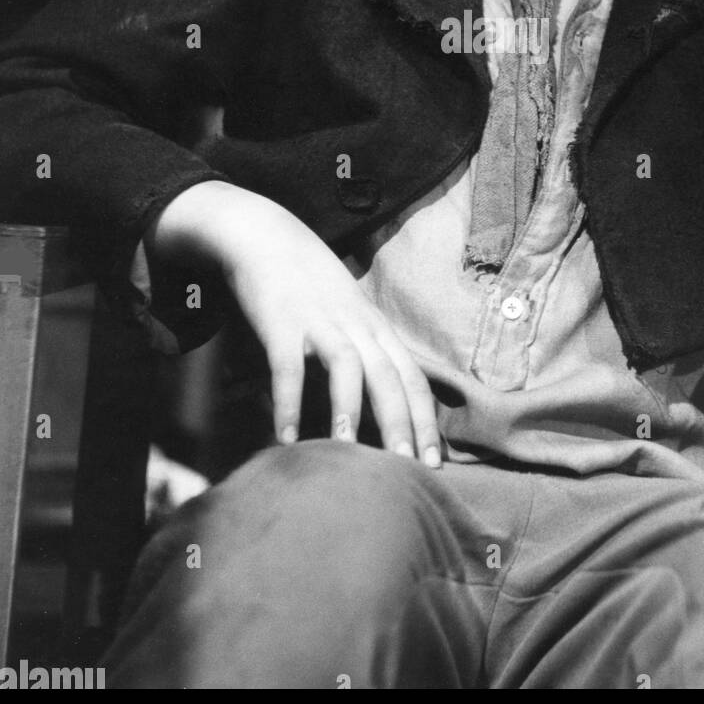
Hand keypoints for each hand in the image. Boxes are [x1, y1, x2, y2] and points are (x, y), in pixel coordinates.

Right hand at [145, 181, 441, 464]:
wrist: (268, 236)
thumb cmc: (313, 284)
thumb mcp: (352, 314)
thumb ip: (370, 352)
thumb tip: (387, 405)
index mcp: (377, 327)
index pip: (412, 377)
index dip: (425, 419)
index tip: (435, 462)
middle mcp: (356, 325)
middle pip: (387, 376)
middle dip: (400, 423)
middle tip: (407, 467)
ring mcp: (319, 321)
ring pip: (346, 367)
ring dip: (349, 410)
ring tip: (349, 453)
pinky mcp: (281, 322)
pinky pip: (288, 366)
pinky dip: (289, 400)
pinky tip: (286, 436)